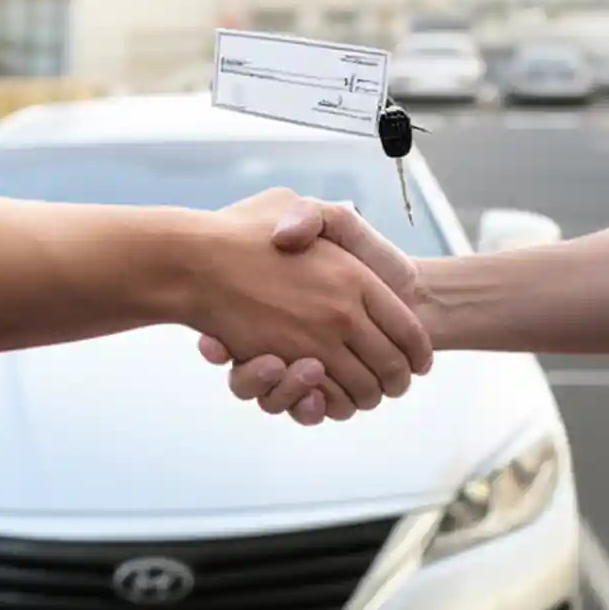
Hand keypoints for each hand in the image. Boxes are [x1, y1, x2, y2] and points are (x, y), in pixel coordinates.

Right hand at [191, 190, 431, 419]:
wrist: (190, 259)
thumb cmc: (238, 230)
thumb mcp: (291, 204)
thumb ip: (324, 218)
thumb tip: (339, 244)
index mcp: (354, 276)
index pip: (409, 330)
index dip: (418, 354)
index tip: (417, 364)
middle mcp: (341, 312)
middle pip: (392, 370)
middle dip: (395, 384)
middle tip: (392, 385)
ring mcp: (311, 343)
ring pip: (359, 393)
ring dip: (362, 399)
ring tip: (361, 393)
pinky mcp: (280, 368)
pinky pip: (315, 402)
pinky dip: (321, 405)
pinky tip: (318, 395)